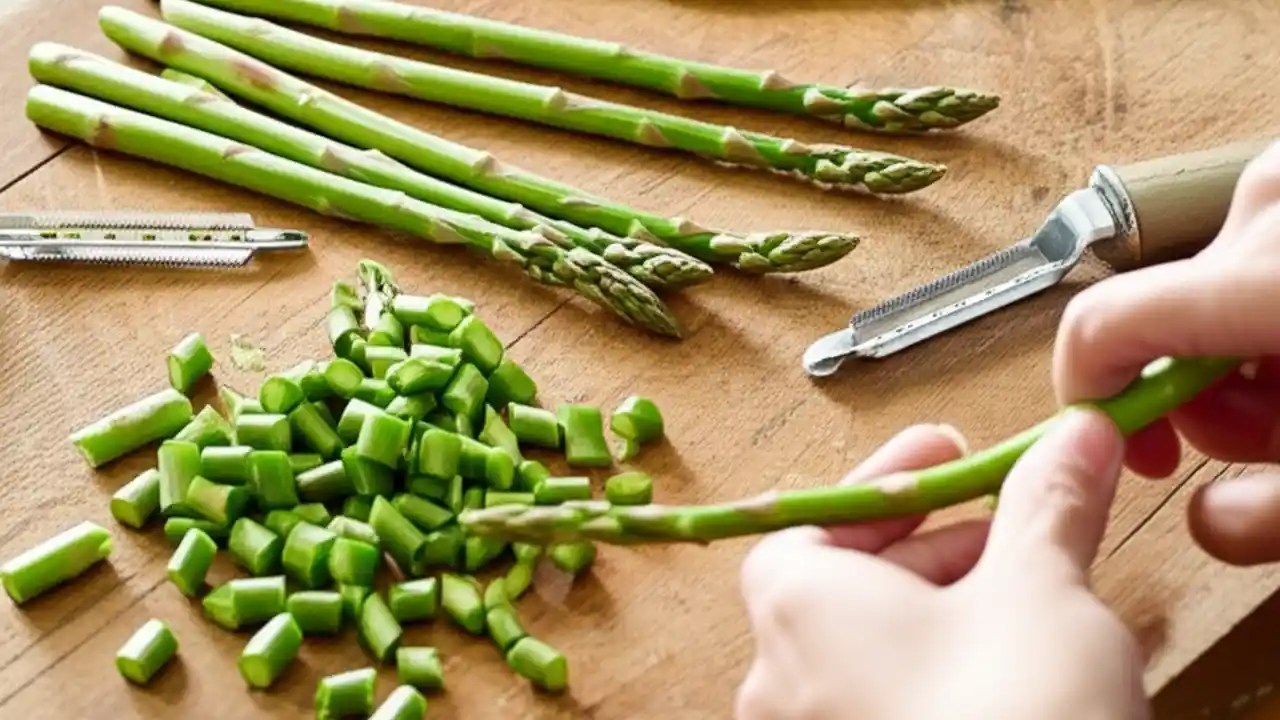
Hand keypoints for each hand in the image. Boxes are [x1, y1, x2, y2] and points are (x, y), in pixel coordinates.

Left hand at [736, 413, 1148, 719]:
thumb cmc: (1011, 714)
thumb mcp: (1040, 589)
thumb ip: (1045, 505)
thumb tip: (1072, 440)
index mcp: (795, 608)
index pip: (820, 516)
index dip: (890, 478)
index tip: (948, 452)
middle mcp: (779, 682)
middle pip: (847, 583)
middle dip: (935, 544)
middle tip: (1010, 523)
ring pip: (869, 650)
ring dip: (942, 609)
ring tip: (1028, 597)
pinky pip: (883, 706)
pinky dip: (936, 673)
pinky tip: (1008, 671)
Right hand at [1053, 141, 1279, 564]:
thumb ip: (1271, 514)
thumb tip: (1200, 524)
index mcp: (1269, 279)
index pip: (1101, 329)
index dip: (1088, 399)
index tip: (1122, 442)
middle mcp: (1264, 210)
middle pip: (1157, 318)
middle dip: (1195, 394)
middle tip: (1266, 439)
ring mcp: (1279, 187)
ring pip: (1200, 290)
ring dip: (1235, 359)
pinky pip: (1241, 256)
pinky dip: (1263, 314)